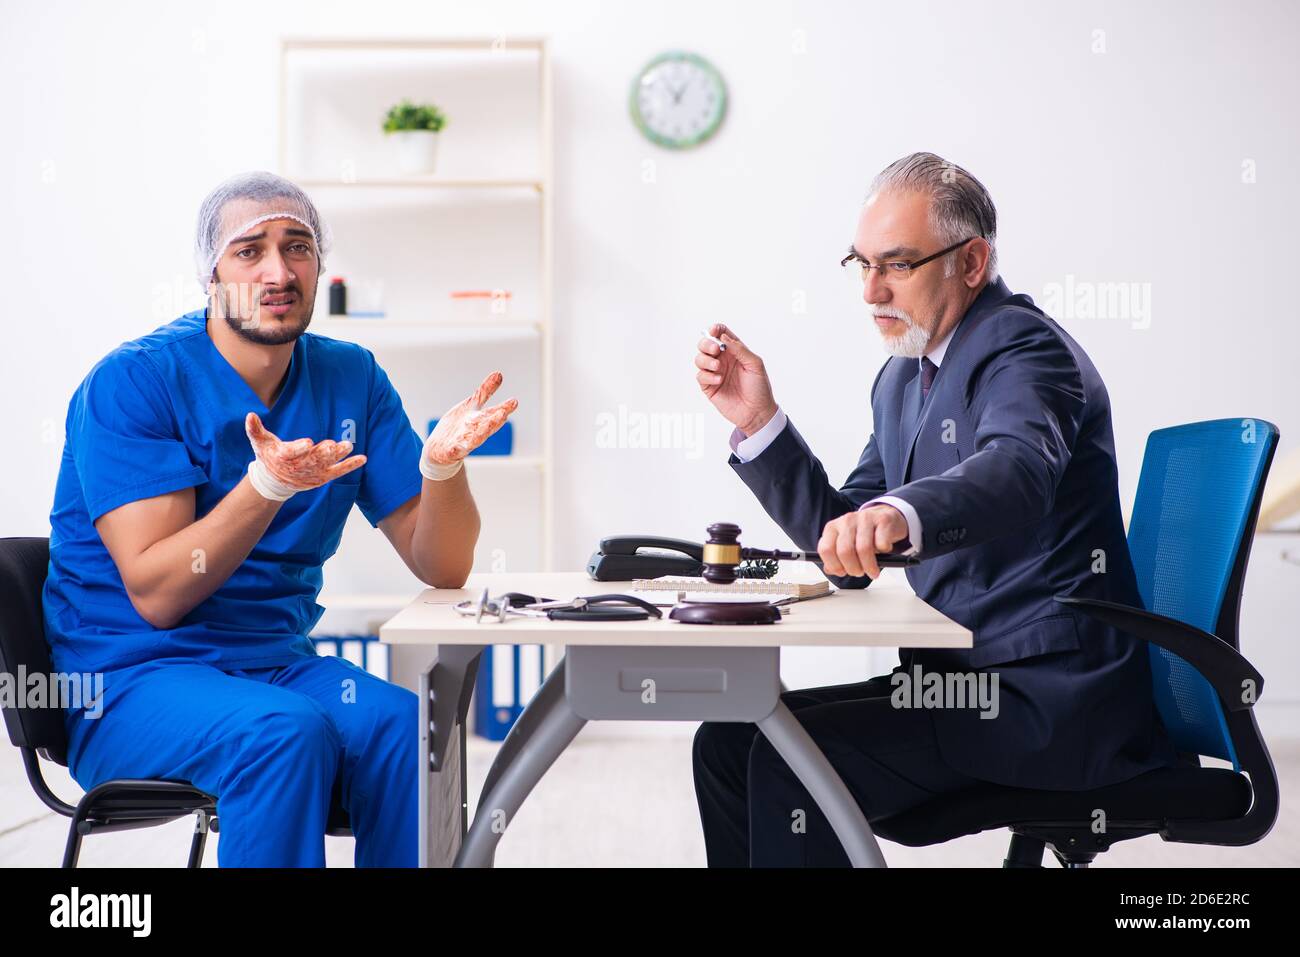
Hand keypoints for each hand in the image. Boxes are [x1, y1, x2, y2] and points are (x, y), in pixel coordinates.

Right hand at [245, 412, 366, 498]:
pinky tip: (362, 459)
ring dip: (338, 457)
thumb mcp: (259, 442)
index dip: (300, 448)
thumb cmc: (269, 456)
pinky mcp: (323, 476)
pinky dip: (351, 465)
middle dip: (323, 453)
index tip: (308, 442)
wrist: (275, 481)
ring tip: (348, 446)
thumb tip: (250, 415)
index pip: (292, 453)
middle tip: (333, 445)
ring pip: (327, 465)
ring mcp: (313, 473)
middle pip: (312, 460)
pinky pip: (339, 471)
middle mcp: (299, 467)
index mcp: (283, 457)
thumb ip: (254, 429)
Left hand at [423, 371, 517, 475]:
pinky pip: (454, 450)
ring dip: (481, 433)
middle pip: (486, 426)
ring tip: (487, 426)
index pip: (494, 413)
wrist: (439, 450)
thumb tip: (499, 374)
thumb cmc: (458, 426)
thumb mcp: (471, 405)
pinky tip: (456, 447)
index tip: (514, 401)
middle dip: (494, 420)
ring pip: (474, 438)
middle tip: (503, 413)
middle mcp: (475, 431)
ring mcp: (463, 442)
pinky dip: (456, 449)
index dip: (504, 408)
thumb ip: (485, 392)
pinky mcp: (450, 451)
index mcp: (481, 420)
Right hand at [694, 323, 777, 435]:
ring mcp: (714, 373)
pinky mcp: (709, 387)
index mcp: (734, 351)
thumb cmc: (759, 388)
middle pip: (705, 344)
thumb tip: (724, 337)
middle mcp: (722, 360)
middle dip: (706, 344)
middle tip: (715, 350)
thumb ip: (740, 349)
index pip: (721, 334)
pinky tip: (719, 380)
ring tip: (718, 368)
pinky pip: (700, 376)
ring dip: (706, 360)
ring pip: (699, 359)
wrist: (757, 412)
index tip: (714, 331)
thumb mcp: (755, 365)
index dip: (715, 329)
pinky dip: (707, 375)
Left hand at [818, 505, 909, 579]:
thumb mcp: (845, 544)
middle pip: (844, 551)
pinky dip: (884, 552)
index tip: (843, 572)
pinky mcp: (883, 520)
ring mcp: (865, 518)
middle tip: (860, 573)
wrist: (885, 517)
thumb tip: (829, 570)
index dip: (834, 566)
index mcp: (832, 527)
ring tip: (872, 571)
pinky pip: (881, 543)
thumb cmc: (864, 535)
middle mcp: (847, 521)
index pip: (826, 549)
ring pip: (863, 549)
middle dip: (853, 569)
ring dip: (869, 566)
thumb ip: (835, 557)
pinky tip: (884, 551)